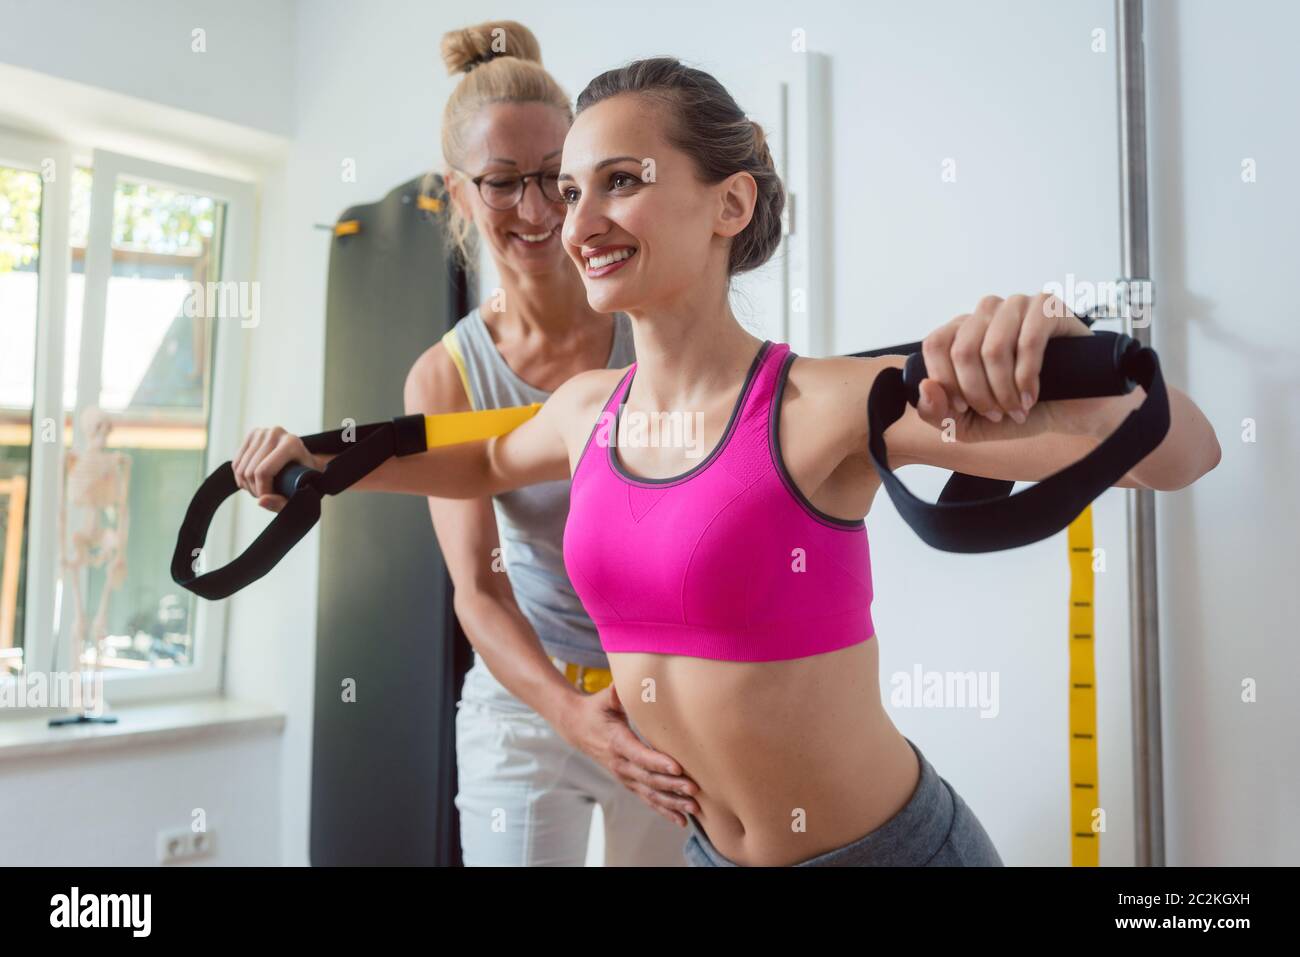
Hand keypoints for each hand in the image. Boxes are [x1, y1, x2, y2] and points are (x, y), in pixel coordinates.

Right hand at [232, 426, 321, 511]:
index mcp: (291, 443)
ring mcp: (262, 432)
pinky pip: (236, 463)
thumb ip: (284, 502)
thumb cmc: (306, 476)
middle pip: (251, 471)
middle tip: (266, 496)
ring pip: (241, 468)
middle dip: (255, 490)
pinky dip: (240, 478)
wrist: (305, 459)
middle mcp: (276, 433)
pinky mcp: (252, 434)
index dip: (262, 490)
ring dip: (247, 485)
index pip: (264, 471)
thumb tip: (261, 501)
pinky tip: (253, 482)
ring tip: (261, 489)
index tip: (269, 499)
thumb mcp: (301, 491)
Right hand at [558, 682, 700, 827]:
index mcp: (617, 742)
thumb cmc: (596, 709)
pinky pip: (647, 799)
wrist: (577, 728)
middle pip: (649, 779)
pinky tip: (681, 821)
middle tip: (694, 790)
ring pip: (650, 794)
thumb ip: (616, 693)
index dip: (658, 762)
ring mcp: (625, 776)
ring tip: (693, 809)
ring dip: (672, 803)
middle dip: (672, 786)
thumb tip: (622, 683)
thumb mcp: (605, 699)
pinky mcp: (629, 782)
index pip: (640, 755)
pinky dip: (664, 810)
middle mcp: (621, 764)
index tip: (677, 767)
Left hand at [916, 293, 1093, 441]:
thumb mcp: (969, 425)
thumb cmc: (1021, 411)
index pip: (935, 345)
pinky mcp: (1050, 308)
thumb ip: (937, 413)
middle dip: (978, 393)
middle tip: (997, 413)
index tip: (965, 409)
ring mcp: (1019, 306)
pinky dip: (1026, 378)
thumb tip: (926, 388)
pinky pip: (1028, 342)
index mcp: (963, 330)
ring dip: (1003, 389)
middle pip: (962, 350)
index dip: (946, 383)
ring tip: (1017, 407)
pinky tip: (1033, 396)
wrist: (1075, 410)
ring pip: (992, 348)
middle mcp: (987, 312)